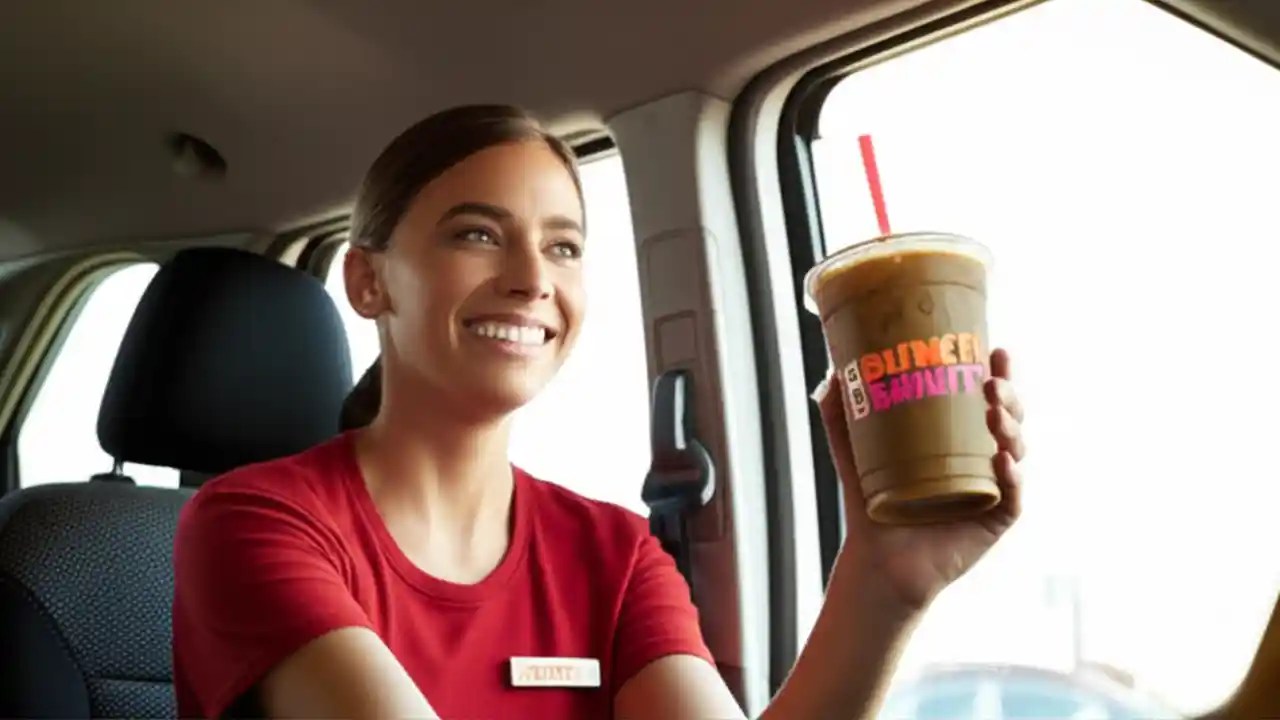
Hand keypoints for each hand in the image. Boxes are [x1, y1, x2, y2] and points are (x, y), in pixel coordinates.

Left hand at [815, 348, 1025, 611]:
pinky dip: (1012, 476)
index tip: (996, 350)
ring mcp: (992, 488)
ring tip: (993, 415)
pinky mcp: (994, 520)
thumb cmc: (871, 502)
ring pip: (1016, 451)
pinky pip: (1013, 496)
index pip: (987, 397)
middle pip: (1010, 418)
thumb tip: (833, 371)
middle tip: (991, 383)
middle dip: (1009, 396)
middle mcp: (982, 458)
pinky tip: (1002, 460)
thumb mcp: (854, 450)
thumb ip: (841, 412)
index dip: (999, 372)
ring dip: (1012, 428)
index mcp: (958, 436)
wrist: (877, 558)